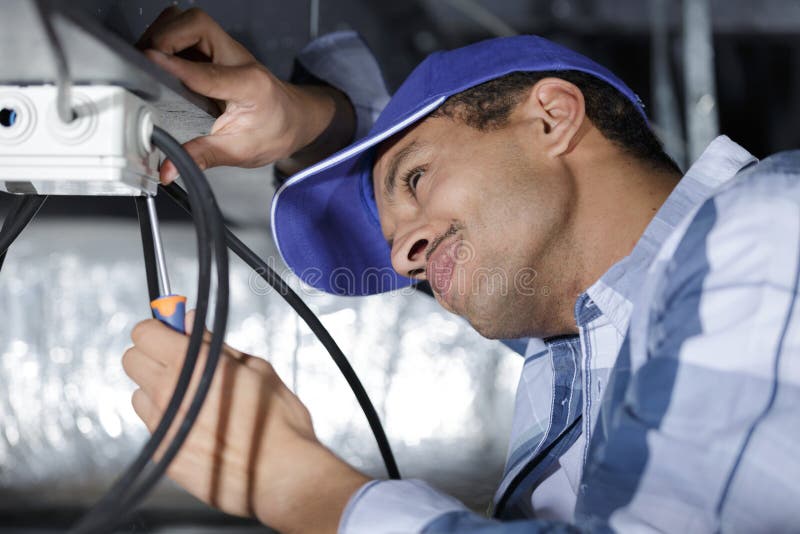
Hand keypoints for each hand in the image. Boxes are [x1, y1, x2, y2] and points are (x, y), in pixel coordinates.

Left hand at [123, 311, 369, 532]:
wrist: (281, 475)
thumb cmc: (277, 423)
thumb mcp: (257, 368)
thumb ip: (217, 343)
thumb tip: (191, 322)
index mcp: (192, 365)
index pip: (144, 332)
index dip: (161, 329)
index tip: (176, 332)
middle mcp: (167, 393)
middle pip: (131, 359)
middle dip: (153, 354)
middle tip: (183, 361)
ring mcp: (161, 426)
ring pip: (138, 394)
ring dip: (157, 390)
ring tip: (193, 398)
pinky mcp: (162, 453)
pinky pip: (152, 426)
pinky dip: (167, 420)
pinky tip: (198, 425)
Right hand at [138, 7, 350, 182]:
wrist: (296, 119)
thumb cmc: (276, 131)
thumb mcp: (240, 151)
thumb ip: (203, 156)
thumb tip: (169, 168)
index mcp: (249, 84)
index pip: (205, 71)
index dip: (174, 66)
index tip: (149, 62)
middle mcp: (238, 59)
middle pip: (195, 25)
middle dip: (164, 37)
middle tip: (144, 61)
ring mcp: (227, 50)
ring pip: (189, 20)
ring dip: (164, 33)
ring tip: (148, 59)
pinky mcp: (217, 50)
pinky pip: (187, 31)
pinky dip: (168, 38)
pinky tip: (160, 60)